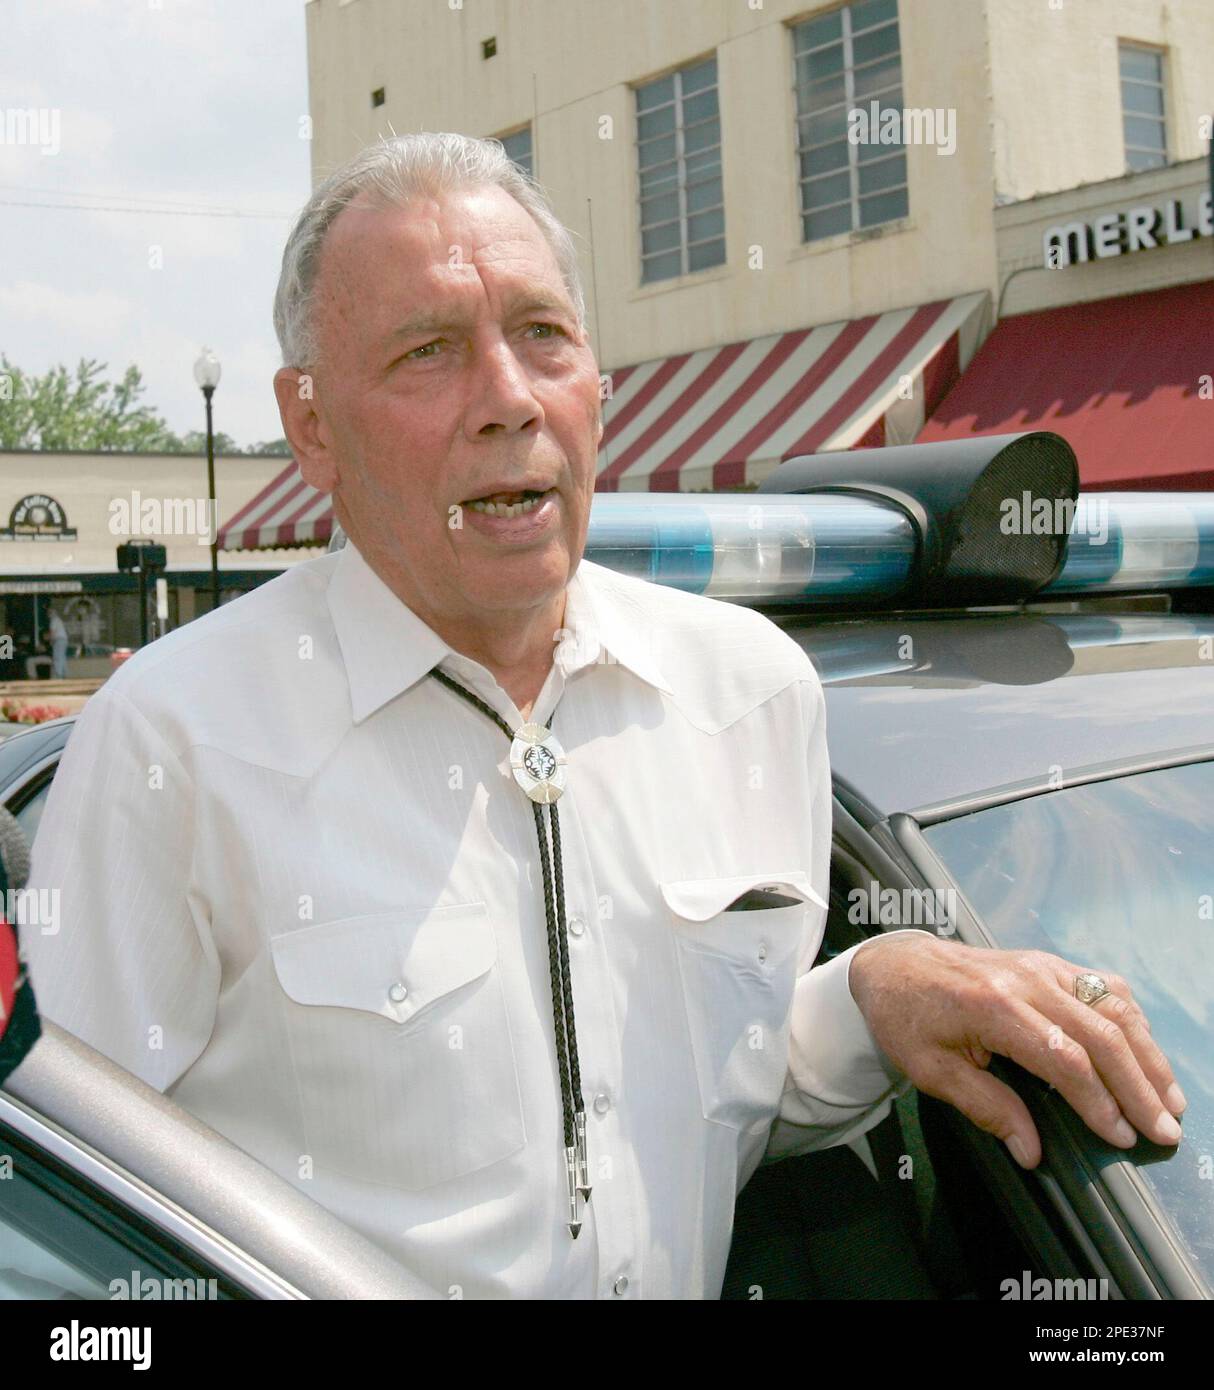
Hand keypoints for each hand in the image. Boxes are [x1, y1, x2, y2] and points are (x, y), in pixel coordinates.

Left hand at [848, 933, 1185, 1167]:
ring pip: (1112, 1007)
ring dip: (1147, 1054)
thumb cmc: (906, 1017)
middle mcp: (1026, 980)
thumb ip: (985, 1107)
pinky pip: (1103, 985)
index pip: (1064, 1058)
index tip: (1120, 1137)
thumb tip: (1031, 1151)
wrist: (893, 964)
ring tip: (1170, 1100)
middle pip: (1100, 1033)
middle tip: (1164, 1130)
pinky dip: (1132, 1020)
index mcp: (993, 1007)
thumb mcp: (930, 1070)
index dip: (1098, 1101)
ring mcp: (1041, 966)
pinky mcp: (1048, 963)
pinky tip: (1146, 1052)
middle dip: (1138, 1087)